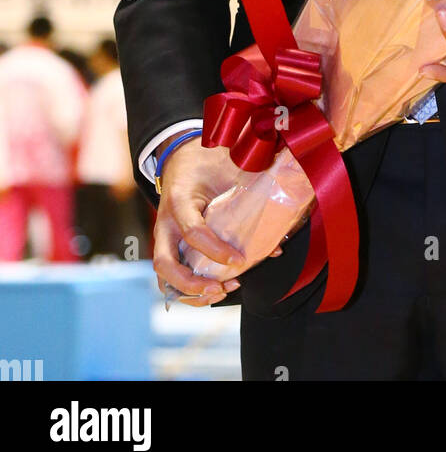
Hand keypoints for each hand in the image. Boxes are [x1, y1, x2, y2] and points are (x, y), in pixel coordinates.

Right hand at [153, 135, 283, 307]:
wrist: (184, 158)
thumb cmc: (208, 164)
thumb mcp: (228, 170)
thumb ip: (250, 196)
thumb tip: (276, 236)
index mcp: (179, 200)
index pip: (192, 232)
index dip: (215, 250)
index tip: (239, 260)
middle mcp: (165, 223)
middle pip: (164, 264)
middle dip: (191, 284)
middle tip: (221, 288)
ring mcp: (163, 238)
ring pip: (163, 276)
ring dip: (190, 292)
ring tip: (221, 293)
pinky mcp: (167, 246)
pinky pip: (169, 276)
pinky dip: (189, 290)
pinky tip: (213, 292)